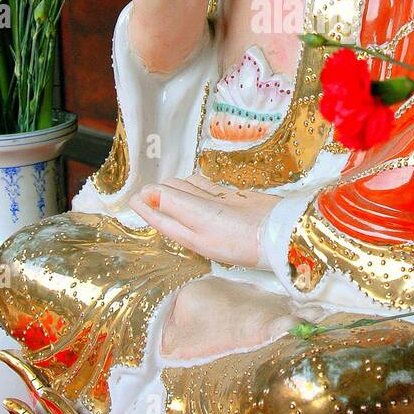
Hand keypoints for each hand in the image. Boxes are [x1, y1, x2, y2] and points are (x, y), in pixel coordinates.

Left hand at [129, 171, 279, 267]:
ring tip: (170, 180)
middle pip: (176, 207)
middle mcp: (202, 226)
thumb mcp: (201, 217)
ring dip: (180, 189)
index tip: (132, 197)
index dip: (146, 208)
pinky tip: (198, 180)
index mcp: (190, 233)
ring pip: (193, 198)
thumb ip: (174, 203)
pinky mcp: (235, 205)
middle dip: (162, 196)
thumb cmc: (240, 231)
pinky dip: (201, 185)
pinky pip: (211, 193)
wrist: (280, 232)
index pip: (161, 219)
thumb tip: (147, 193)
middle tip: (148, 184)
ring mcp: (219, 215)